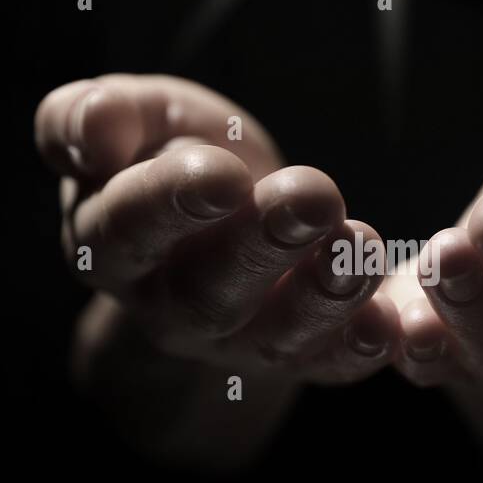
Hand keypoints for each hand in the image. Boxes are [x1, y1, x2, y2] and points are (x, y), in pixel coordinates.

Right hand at [34, 74, 398, 462]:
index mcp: (111, 243)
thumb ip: (90, 117)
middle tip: (314, 196)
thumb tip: (95, 124)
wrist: (219, 223)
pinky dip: (360, 348)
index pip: (127, 227)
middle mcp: (168, 307)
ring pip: (275, 335)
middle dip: (263, 245)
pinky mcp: (301, 355)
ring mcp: (236, 341)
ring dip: (323, 296)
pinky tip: (392, 323)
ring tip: (362, 248)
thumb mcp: (133, 121)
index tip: (223, 175)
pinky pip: (330, 366)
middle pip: (208, 290)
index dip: (169, 203)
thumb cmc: (172, 157)